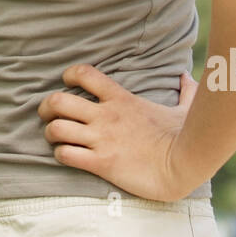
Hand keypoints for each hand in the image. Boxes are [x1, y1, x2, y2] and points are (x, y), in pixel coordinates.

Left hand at [37, 65, 200, 201]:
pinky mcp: (101, 163)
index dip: (69, 75)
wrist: (185, 163)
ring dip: (51, 134)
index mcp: (121, 98)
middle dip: (46, 108)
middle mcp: (106, 116)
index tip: (67, 83)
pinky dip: (61, 155)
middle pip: (58, 101)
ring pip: (56, 128)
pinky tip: (68, 157)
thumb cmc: (185, 136)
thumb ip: (185, 91)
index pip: (84, 74)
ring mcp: (102, 139)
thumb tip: (188, 77)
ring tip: (56, 139)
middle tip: (49, 116)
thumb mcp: (185, 107)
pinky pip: (66, 155)